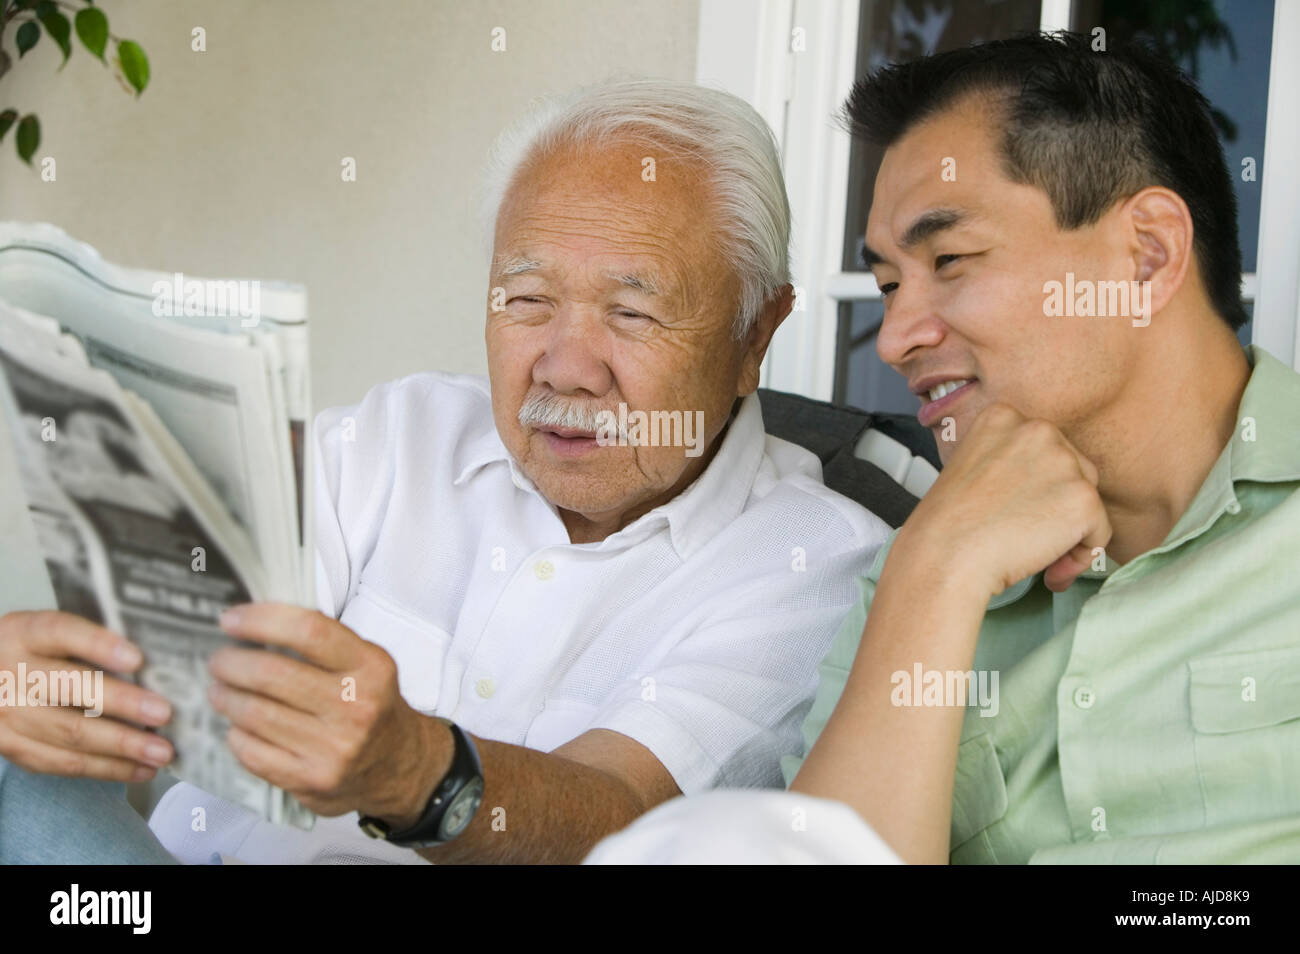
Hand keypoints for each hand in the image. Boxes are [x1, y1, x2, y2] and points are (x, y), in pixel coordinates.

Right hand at [0, 610, 173, 780]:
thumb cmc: (34, 653)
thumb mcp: (49, 635)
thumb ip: (90, 642)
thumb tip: (157, 662)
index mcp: (24, 633)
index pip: (61, 632)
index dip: (99, 645)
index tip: (138, 658)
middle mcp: (11, 673)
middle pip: (69, 688)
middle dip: (122, 703)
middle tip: (164, 713)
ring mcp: (6, 715)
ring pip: (68, 733)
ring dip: (122, 746)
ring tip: (162, 752)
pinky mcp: (10, 747)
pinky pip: (61, 763)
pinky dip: (106, 769)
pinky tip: (139, 769)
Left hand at [207, 603, 451, 820]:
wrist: (399, 764)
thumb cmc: (371, 704)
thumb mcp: (366, 663)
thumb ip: (323, 642)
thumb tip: (254, 620)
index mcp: (370, 667)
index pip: (309, 631)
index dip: (260, 621)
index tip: (231, 620)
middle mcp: (356, 706)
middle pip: (272, 674)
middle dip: (231, 662)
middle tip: (218, 660)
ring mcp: (334, 748)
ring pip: (255, 713)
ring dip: (226, 696)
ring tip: (219, 689)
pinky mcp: (312, 780)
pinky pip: (253, 752)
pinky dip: (235, 734)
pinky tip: (237, 725)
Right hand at [894, 403, 1111, 598]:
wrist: (945, 555)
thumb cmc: (946, 524)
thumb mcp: (968, 467)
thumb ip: (1006, 463)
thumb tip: (1036, 488)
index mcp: (1004, 417)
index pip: (1042, 449)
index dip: (1034, 486)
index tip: (1015, 509)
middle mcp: (1039, 430)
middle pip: (1072, 470)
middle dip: (1055, 507)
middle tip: (1025, 535)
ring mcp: (1064, 463)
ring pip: (1086, 503)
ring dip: (1068, 533)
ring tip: (1034, 555)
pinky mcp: (1083, 499)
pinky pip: (1099, 535)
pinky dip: (1079, 559)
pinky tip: (1048, 572)